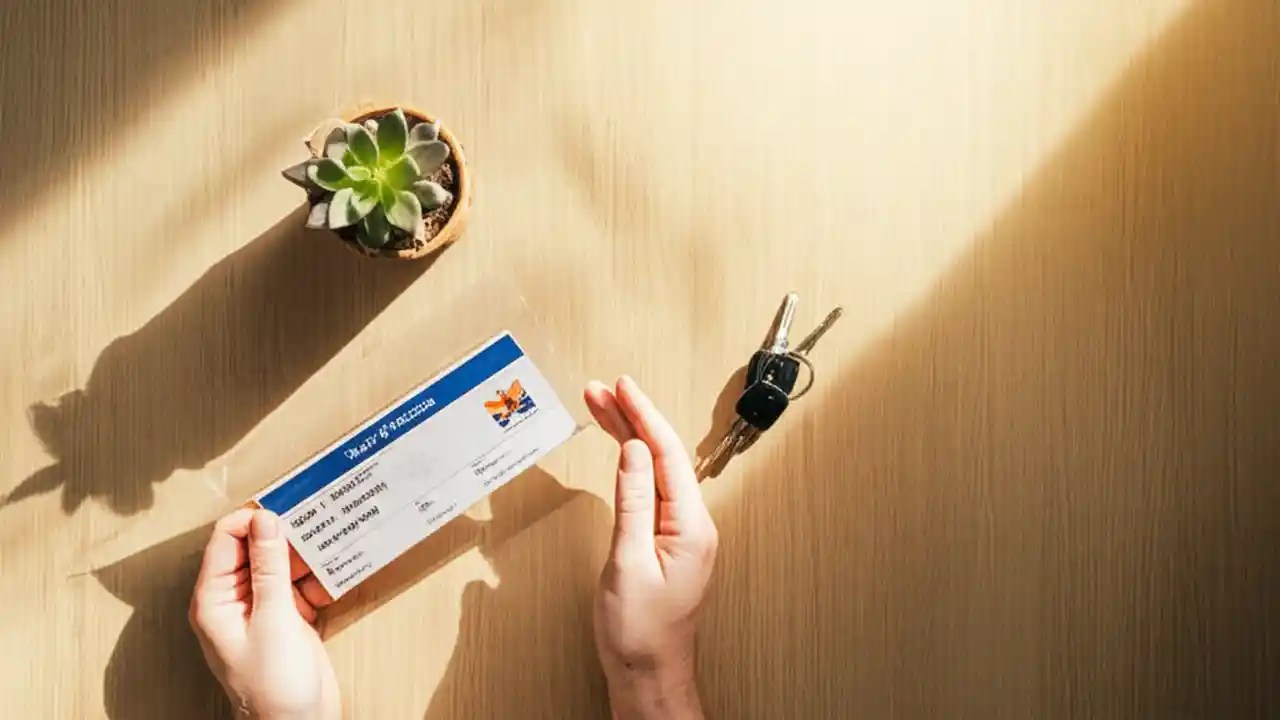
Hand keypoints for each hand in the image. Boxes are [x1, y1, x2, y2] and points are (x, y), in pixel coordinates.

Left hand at [189, 509, 338, 718]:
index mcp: (215, 600)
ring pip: (281, 565)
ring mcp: (262, 609)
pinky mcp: (286, 619)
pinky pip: (299, 585)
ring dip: (305, 554)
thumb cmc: (273, 687)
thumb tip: (265, 521)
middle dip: (283, 533)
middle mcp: (234, 600)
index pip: (225, 540)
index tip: (286, 508)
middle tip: (314, 515)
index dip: (253, 520)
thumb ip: (268, 567)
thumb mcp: (273, 619)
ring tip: (330, 537)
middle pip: (254, 549)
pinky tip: (336, 567)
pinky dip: (317, 576)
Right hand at [585, 376, 718, 719]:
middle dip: (631, 419)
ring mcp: (682, 533)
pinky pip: (652, 489)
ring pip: (655, 469)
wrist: (648, 674)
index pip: (666, 454)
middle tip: (600, 391)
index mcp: (691, 526)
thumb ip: (632, 501)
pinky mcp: (668, 542)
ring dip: (629, 437)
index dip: (643, 415)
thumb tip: (633, 451)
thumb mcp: (627, 562)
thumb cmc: (640, 632)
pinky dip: (631, 464)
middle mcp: (693, 525)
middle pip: (661, 456)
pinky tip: (620, 449)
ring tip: (602, 408)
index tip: (623, 387)